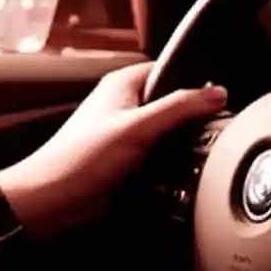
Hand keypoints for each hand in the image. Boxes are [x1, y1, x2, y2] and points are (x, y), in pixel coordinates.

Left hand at [0, 62, 226, 236]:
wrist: (52, 200)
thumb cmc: (80, 159)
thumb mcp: (138, 127)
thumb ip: (180, 107)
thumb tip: (218, 93)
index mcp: (123, 84)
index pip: (171, 70)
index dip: (195, 82)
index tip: (218, 99)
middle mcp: (124, 104)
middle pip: (172, 103)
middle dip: (189, 118)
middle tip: (207, 131)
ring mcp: (125, 133)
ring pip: (167, 132)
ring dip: (179, 144)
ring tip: (191, 153)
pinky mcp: (125, 159)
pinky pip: (158, 155)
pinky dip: (168, 163)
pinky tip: (175, 171)